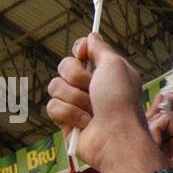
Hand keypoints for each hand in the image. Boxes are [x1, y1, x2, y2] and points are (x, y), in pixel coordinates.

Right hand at [45, 34, 154, 172]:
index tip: (83, 53)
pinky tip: (85, 123)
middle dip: (76, 76)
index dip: (79, 50)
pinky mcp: (66, 121)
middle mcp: (91, 86)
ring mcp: (77, 103)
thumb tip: (91, 35)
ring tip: (91, 109)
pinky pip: (52, 106)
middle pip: (64, 66)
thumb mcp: (115, 65)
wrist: (116, 136)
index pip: (81, 52)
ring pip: (55, 86)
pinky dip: (69, 113)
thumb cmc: (120, 101)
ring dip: (74, 97)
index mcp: (104, 71)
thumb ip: (101, 49)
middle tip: (92, 87)